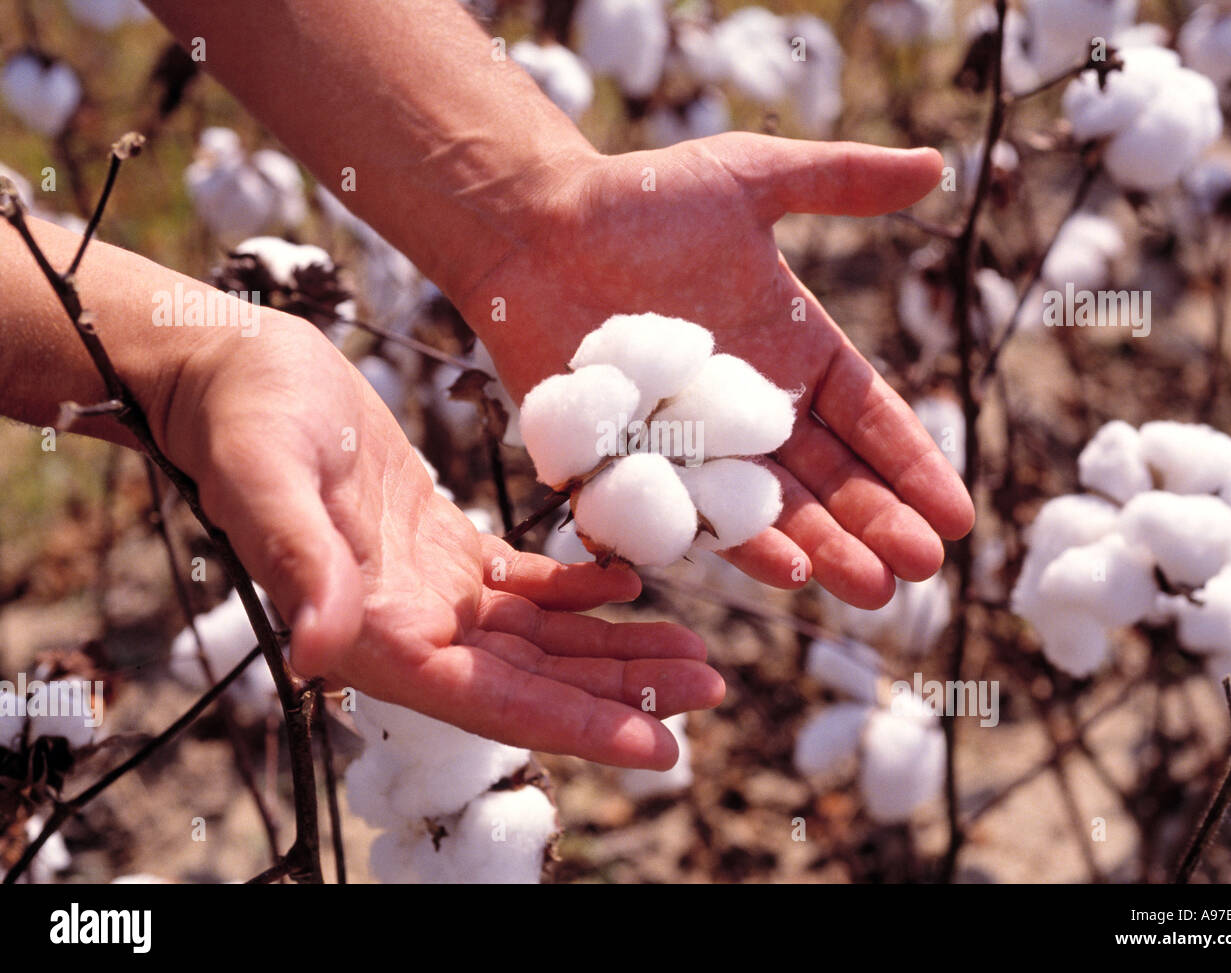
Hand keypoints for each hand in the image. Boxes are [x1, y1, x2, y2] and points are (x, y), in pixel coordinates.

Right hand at [163, 317, 722, 768]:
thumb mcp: (266, 480)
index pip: (494, 703)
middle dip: (623, 692)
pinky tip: (628, 586)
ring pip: (540, 639)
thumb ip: (299, 563)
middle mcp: (408, 629)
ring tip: (694, 655)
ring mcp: (428, 591)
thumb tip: (314, 650)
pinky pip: (523, 585)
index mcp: (373, 635)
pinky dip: (578, 592)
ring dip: (614, 649)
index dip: (580, 727)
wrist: (235, 374)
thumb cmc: (241, 422)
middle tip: (709, 689)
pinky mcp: (441, 546)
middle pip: (535, 680)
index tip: (662, 749)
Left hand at [459, 133, 974, 608]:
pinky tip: (786, 571)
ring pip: (773, 508)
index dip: (912, 466)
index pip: (868, 420)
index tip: (957, 516)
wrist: (533, 227)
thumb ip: (840, 179)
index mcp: (793, 353)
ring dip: (826, 548)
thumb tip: (938, 164)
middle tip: (923, 568)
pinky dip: (737, 543)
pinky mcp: (636, 466)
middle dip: (879, 523)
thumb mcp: (749, 176)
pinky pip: (692, 514)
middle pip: (830, 478)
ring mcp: (695, 445)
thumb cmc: (638, 199)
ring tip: (873, 586)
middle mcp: (752, 411)